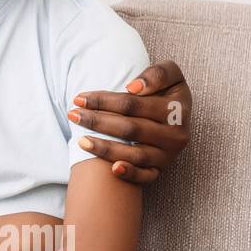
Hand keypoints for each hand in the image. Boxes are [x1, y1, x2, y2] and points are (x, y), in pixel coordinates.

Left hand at [69, 59, 192, 184]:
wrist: (176, 115)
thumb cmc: (165, 91)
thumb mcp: (170, 74)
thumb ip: (158, 74)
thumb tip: (134, 88)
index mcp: (177, 108)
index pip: (133, 105)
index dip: (104, 101)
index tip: (80, 98)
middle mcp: (176, 133)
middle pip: (130, 128)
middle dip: (97, 121)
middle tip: (72, 115)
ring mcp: (168, 153)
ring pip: (135, 153)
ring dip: (106, 149)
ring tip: (80, 141)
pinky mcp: (161, 168)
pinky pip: (146, 176)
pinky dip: (131, 174)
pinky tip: (113, 169)